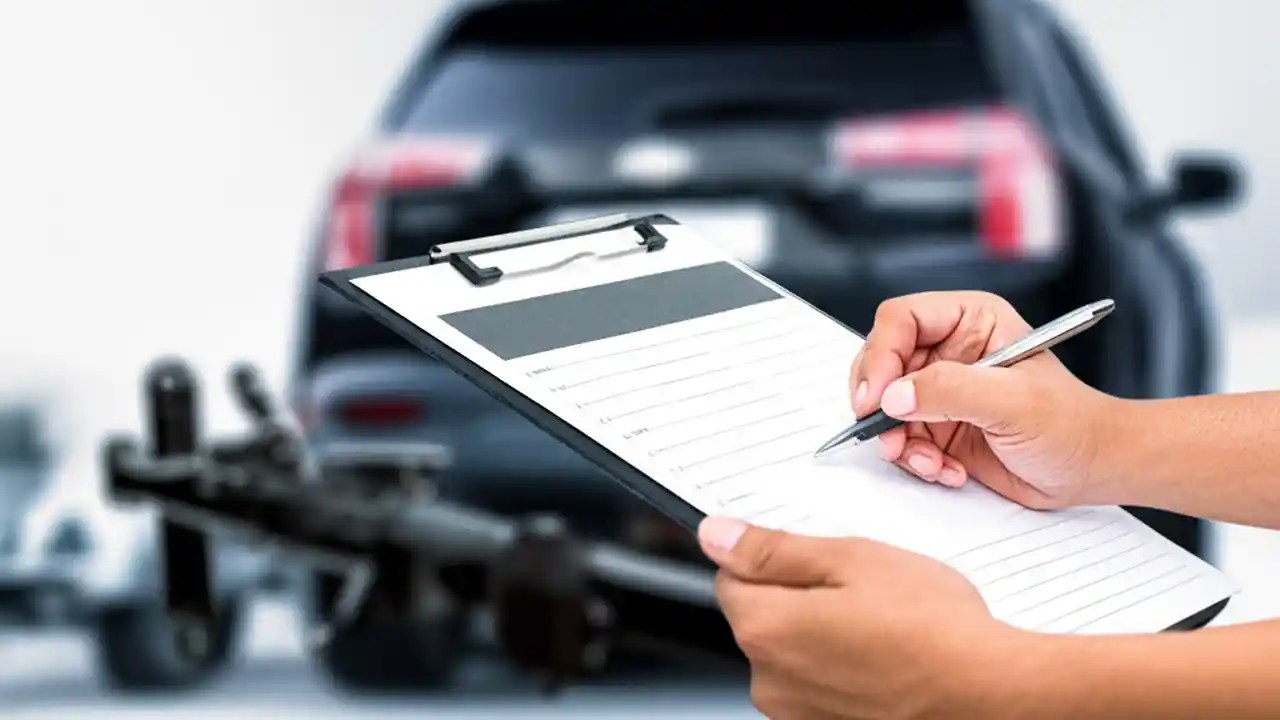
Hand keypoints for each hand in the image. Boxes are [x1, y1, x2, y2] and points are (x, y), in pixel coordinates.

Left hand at [700, 517, 1024, 718]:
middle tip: (857, 589)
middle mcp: (768, 680)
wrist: (987, 695)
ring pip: (790, 653)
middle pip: (760, 617)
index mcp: (766, 627)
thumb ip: (773, 548)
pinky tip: (880, 659)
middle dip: (796, 597)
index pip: (730, 576)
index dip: (769, 557)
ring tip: (877, 627)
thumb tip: (718, 535)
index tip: (809, 557)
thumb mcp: (850, 560)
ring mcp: (795, 714)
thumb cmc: (932, 629)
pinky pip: (814, 686)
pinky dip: (837, 670)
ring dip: (818, 636)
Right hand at [851, 292, 1120, 508]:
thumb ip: (951, 391)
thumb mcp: (1013, 402)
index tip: (875, 397)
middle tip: (887, 435)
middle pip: (882, 362)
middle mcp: (949, 350)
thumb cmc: (1071, 425)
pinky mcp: (938, 426)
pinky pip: (901, 439)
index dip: (881, 356)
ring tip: (928, 462)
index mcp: (971, 321)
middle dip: (880, 404)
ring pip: (885, 406)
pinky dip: (915, 459)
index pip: (901, 320)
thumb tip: (893, 395)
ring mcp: (941, 390)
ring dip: (898, 440)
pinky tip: (947, 470)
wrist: (1090, 470)